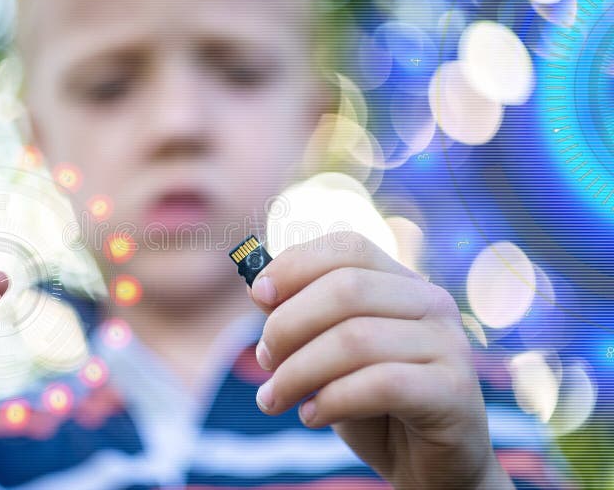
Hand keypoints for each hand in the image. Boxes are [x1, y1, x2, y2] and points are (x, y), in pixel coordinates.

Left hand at [247, 232, 512, 489]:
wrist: (427, 465)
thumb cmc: (371, 404)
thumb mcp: (330, 354)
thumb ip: (303, 319)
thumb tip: (259, 289)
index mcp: (402, 283)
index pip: (348, 246)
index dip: (296, 264)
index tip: (258, 296)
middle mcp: (431, 303)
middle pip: (347, 288)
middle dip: (288, 324)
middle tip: (264, 361)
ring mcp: (449, 344)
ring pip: (356, 339)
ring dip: (298, 371)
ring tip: (274, 399)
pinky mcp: (455, 392)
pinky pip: (382, 385)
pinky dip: (333, 400)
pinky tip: (311, 416)